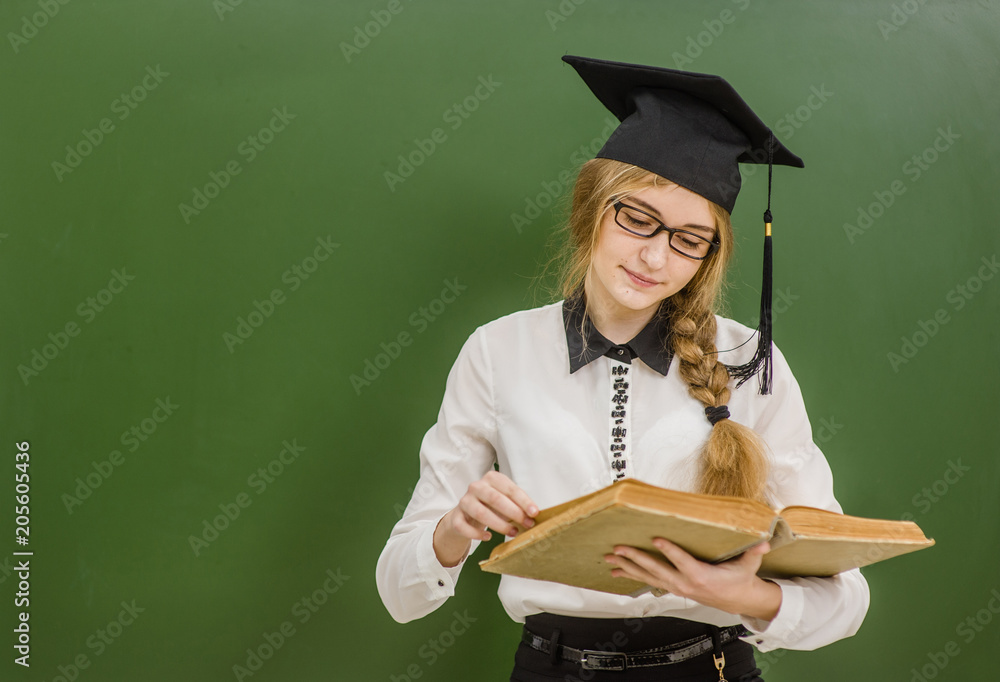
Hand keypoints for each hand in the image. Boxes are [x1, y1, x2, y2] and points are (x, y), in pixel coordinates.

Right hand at [433, 471, 537, 567]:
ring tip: (513, 532)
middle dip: (513, 513)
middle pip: (495, 499)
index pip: (509, 488)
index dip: (523, 501)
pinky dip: (477, 533)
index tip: (534, 513)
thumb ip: (518, 505)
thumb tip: (534, 515)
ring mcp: (464, 501)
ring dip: (499, 525)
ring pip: (480, 513)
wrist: (466, 515)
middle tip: (527, 524)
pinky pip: (464, 526)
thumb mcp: (505, 501)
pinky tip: (488, 537)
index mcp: (491, 478)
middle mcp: (476, 487)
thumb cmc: (491, 506)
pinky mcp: (456, 517)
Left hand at [604, 539, 781, 621]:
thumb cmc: (738, 580)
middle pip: (657, 570)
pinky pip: (648, 580)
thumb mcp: (748, 566)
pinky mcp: (672, 586)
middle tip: (620, 549)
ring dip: (628, 567)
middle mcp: (685, 583)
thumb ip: (754, 554)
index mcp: (701, 576)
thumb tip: (763, 542)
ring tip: (611, 559)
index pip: (682, 562)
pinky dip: (632, 574)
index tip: (656, 540)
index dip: (670, 551)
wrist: (736, 600)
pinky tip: (618, 569)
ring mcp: (676, 586)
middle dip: (636, 559)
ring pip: (648, 576)